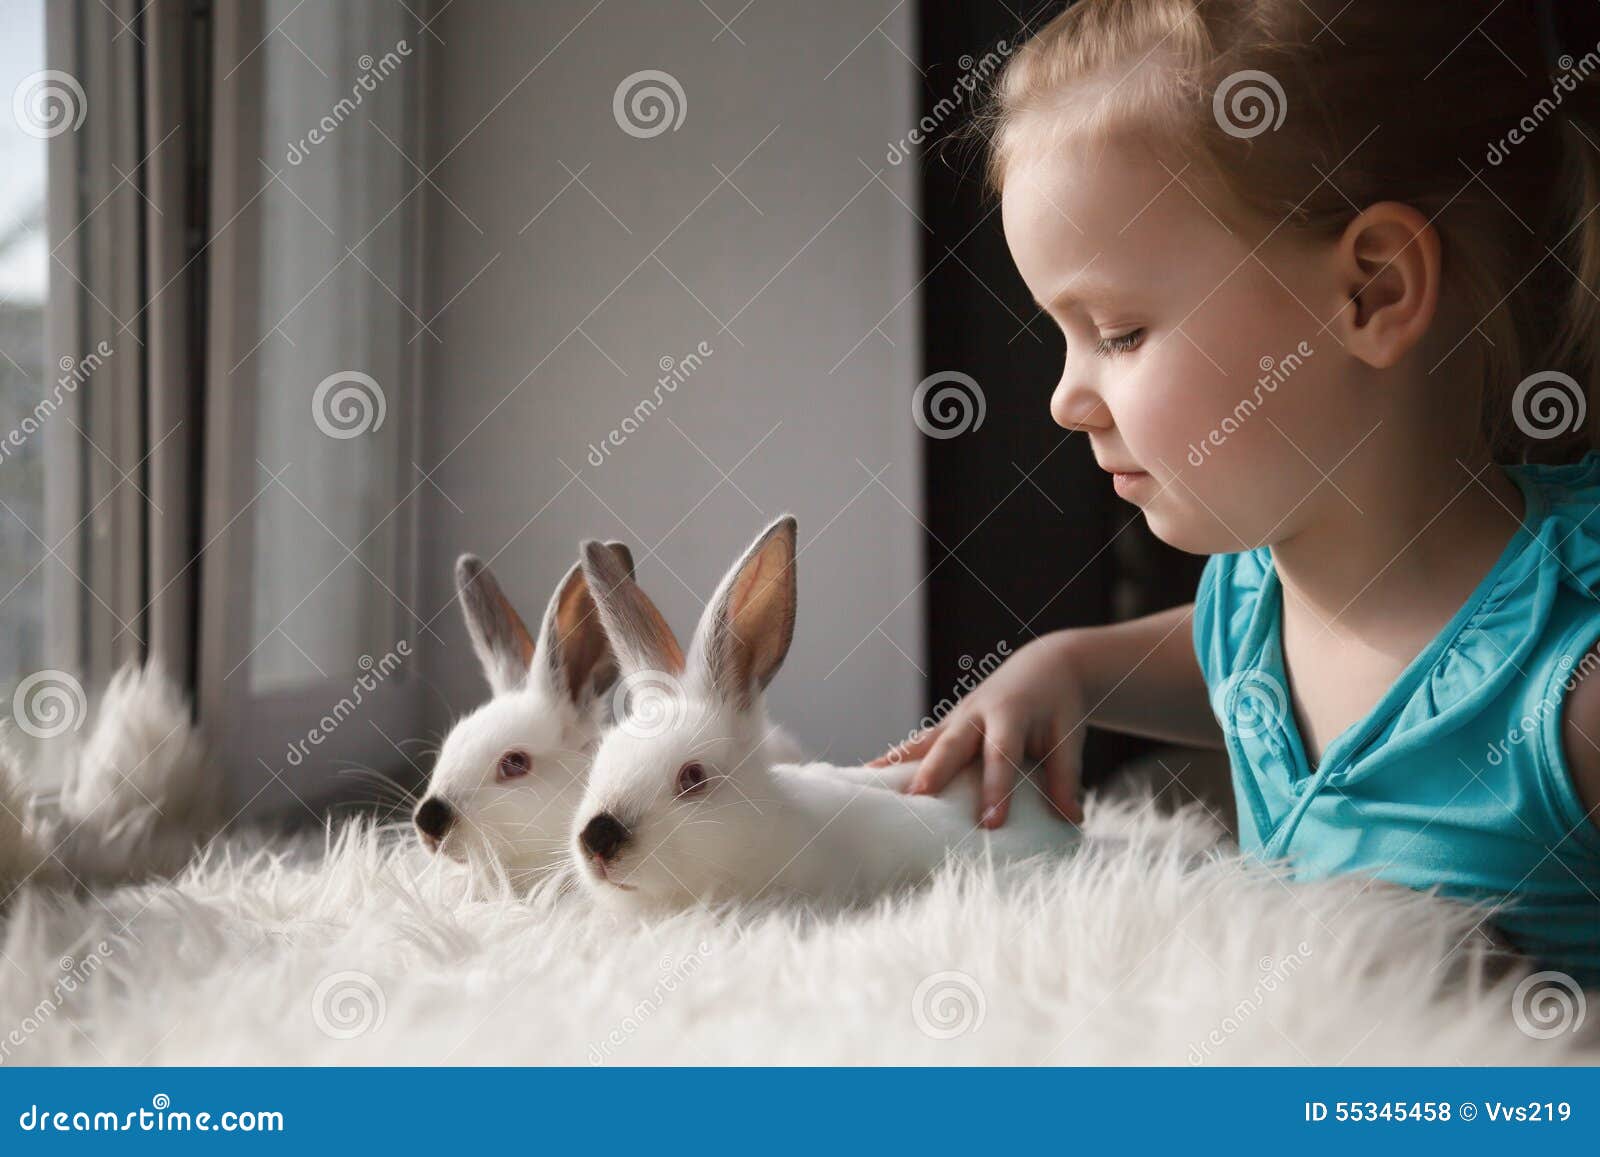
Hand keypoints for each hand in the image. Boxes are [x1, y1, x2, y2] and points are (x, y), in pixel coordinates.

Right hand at [869, 633, 1086, 827]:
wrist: (1046, 665)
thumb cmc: (1059, 705)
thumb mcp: (1069, 735)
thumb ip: (1065, 776)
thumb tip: (1072, 820)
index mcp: (1010, 713)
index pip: (1002, 755)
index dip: (996, 788)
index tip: (992, 824)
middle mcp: (977, 712)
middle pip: (952, 744)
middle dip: (933, 772)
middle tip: (916, 801)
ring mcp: (957, 716)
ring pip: (924, 740)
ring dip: (898, 763)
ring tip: (871, 787)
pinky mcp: (947, 724)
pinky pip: (917, 742)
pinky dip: (894, 758)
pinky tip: (868, 776)